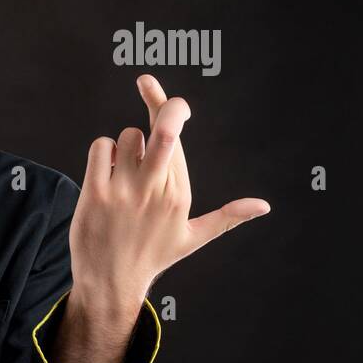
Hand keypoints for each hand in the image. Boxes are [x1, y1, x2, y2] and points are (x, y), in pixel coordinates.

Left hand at [69, 74, 270, 307]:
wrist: (110, 281)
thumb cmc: (152, 256)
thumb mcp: (193, 238)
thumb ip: (227, 217)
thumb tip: (264, 206)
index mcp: (180, 193)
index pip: (177, 139)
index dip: (166, 106)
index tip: (149, 84)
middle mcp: (157, 188)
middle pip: (165, 130)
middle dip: (163, 104)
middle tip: (146, 81)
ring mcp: (126, 191)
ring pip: (127, 136)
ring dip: (124, 143)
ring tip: (123, 170)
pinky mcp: (97, 194)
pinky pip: (101, 148)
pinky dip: (103, 150)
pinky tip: (105, 170)